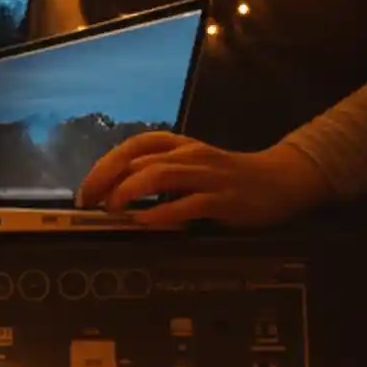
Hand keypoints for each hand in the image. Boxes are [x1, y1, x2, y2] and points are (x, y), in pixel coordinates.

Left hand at [75, 132, 332, 227]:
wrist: (279, 180)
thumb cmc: (228, 177)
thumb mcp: (190, 168)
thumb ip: (158, 175)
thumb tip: (115, 193)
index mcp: (179, 145)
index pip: (133, 146)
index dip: (105, 165)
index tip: (86, 189)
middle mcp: (189, 154)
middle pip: (139, 160)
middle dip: (108, 181)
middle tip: (89, 204)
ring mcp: (206, 174)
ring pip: (159, 174)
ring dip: (130, 191)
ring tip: (113, 209)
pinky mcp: (223, 198)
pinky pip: (187, 203)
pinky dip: (162, 213)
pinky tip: (145, 222)